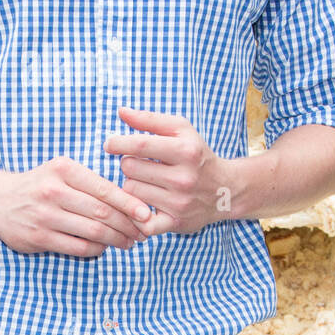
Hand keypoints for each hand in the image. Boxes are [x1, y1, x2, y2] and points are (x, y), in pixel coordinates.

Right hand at [0, 157, 151, 256]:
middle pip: (102, 213)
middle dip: (128, 225)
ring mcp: (44, 215)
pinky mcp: (38, 238)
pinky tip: (105, 248)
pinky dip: (97, 250)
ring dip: (116, 240)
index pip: (105, 189)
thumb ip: (91, 183)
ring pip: (92, 232)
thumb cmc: (39, 185)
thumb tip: (130, 201)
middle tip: (143, 233)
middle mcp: (53, 191)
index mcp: (64, 169)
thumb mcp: (62, 171)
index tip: (146, 215)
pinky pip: (77, 247)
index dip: (130, 204)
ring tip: (129, 242)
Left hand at [103, 107, 230, 235]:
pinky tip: (141, 205)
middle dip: (128, 163)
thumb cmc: (197, 155)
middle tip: (139, 165)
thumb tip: (121, 111)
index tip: (109, 144)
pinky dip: (135, 213)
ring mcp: (179, 202)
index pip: (140, 145)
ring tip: (145, 182)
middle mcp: (184, 178)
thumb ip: (150, 119)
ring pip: (130, 190)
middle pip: (130, 168)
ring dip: (132, 185)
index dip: (118, 142)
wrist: (226, 191)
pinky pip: (140, 220)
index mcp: (186, 151)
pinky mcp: (175, 223)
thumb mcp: (181, 130)